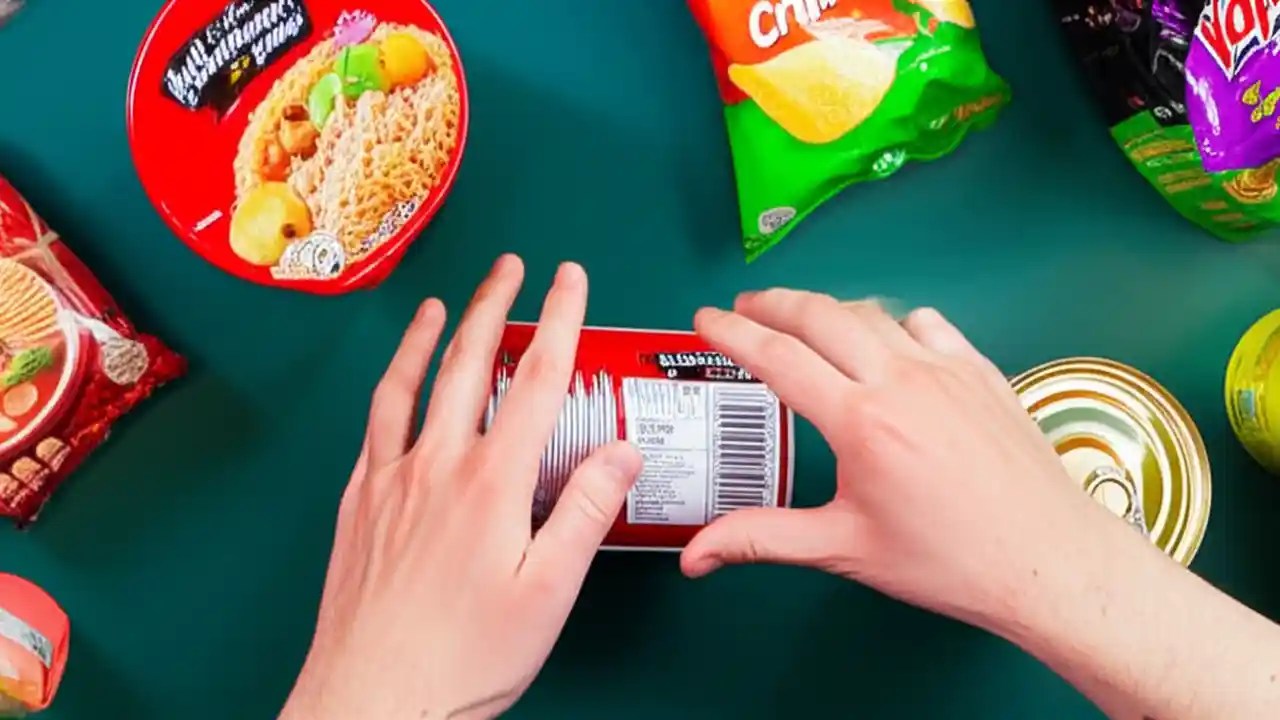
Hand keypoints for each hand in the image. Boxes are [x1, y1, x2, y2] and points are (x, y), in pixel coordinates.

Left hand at [281, 255, 641, 719]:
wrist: (372, 699)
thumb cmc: (463, 657)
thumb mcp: (549, 591)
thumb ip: (586, 511)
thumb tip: (622, 451)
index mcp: (493, 482)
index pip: (540, 379)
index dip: (561, 319)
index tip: (570, 278)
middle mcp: (437, 465)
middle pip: (472, 363)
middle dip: (496, 305)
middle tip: (511, 267)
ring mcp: (390, 480)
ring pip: (409, 385)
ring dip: (430, 336)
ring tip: (443, 303)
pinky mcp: (359, 504)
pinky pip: (372, 425)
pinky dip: (388, 388)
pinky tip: (394, 385)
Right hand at [680, 291, 1104, 627]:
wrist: (1049, 561)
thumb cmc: (951, 561)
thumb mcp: (845, 549)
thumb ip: (762, 539)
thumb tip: (697, 555)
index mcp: (861, 422)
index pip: (778, 356)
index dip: (733, 332)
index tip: (707, 319)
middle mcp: (902, 381)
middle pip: (820, 315)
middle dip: (773, 302)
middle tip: (744, 306)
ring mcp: (947, 369)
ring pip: (872, 312)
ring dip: (828, 309)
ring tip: (803, 321)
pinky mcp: (981, 371)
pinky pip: (927, 323)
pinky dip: (892, 321)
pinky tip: (886, 340)